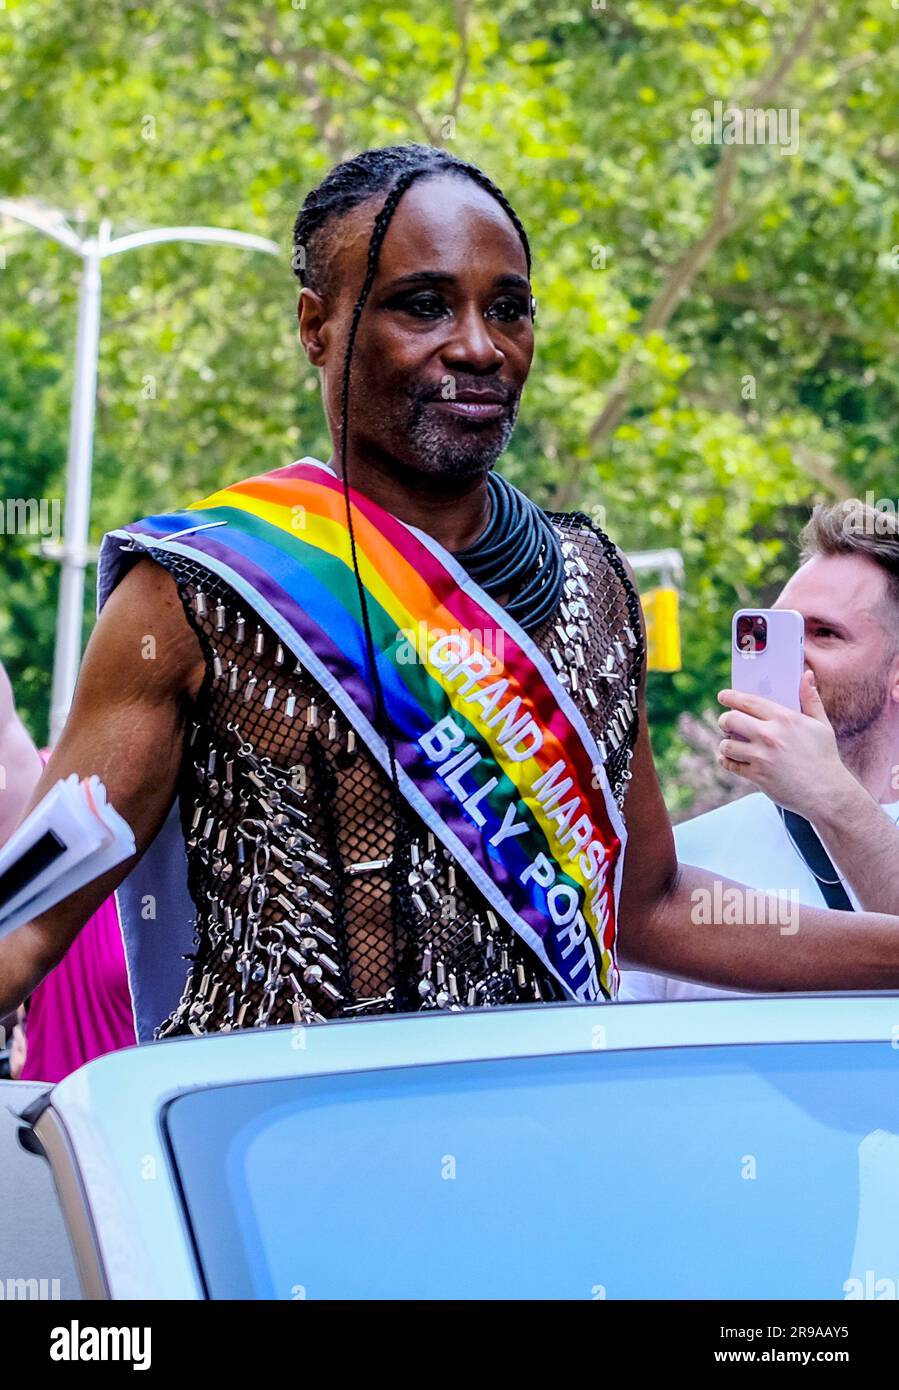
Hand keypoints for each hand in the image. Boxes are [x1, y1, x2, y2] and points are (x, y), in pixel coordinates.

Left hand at [716, 669, 849, 816]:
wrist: (826, 792)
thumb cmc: (824, 757)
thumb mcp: (821, 725)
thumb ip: (811, 699)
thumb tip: (806, 674)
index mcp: (784, 719)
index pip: (749, 701)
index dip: (731, 697)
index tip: (723, 696)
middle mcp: (770, 735)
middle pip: (730, 719)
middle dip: (724, 720)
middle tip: (726, 722)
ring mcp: (762, 756)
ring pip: (726, 744)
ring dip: (725, 743)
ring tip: (730, 744)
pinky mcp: (757, 775)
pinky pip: (730, 765)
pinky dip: (726, 761)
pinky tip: (729, 759)